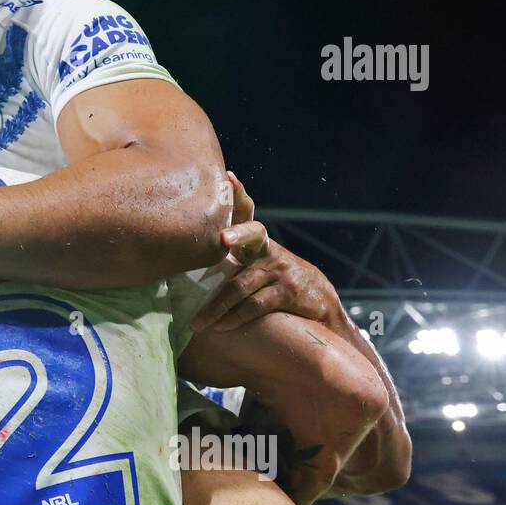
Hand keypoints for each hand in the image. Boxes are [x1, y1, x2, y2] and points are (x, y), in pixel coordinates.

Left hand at [190, 172, 343, 332]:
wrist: (319, 301)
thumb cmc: (274, 281)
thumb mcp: (256, 262)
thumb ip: (231, 257)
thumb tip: (186, 256)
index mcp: (256, 241)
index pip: (246, 213)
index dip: (238, 195)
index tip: (228, 178)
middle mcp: (267, 249)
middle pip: (252, 235)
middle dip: (237, 233)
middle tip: (223, 238)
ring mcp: (279, 269)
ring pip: (242, 284)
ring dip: (217, 306)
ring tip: (198, 322)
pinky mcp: (288, 291)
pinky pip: (256, 304)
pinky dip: (236, 317)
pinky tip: (222, 326)